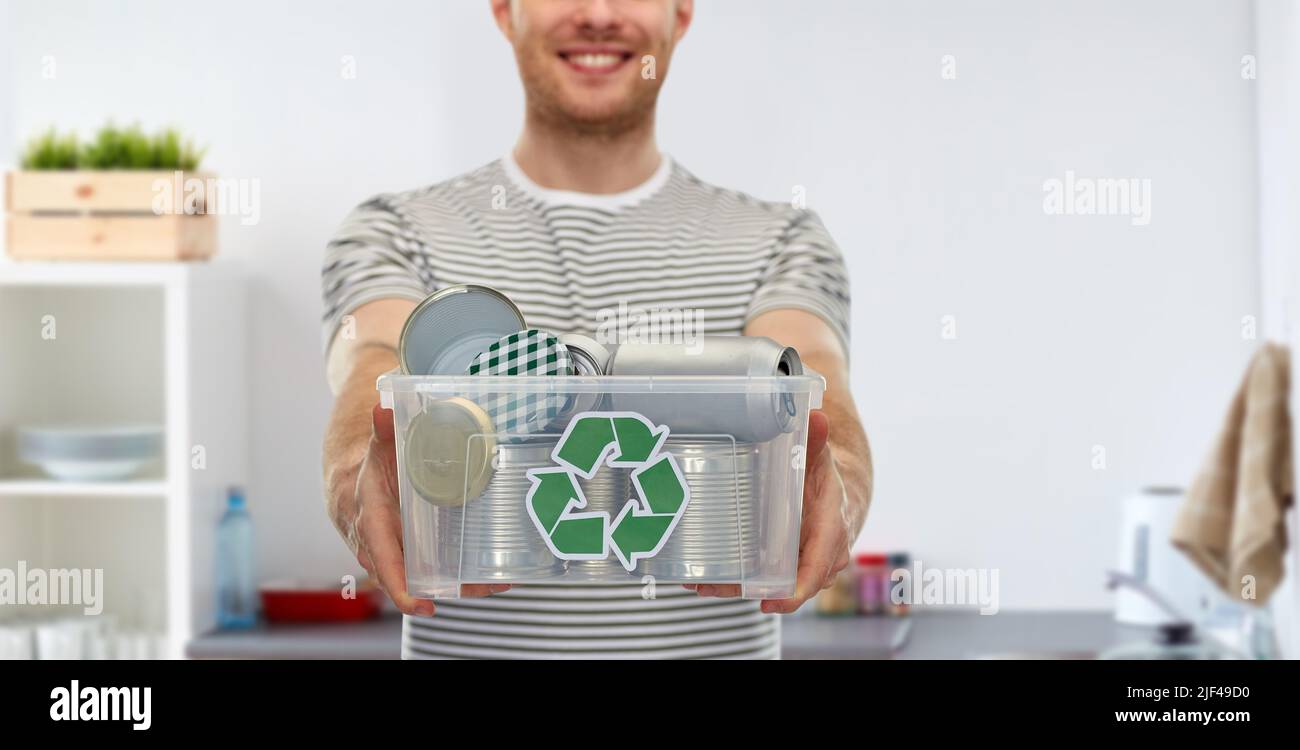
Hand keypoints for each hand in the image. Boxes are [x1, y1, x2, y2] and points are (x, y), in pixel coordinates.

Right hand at [329, 403, 509, 615]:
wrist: (354, 483)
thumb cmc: (370, 468)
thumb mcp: (376, 448)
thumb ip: (382, 431)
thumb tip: (382, 409)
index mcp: (373, 523)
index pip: (385, 563)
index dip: (403, 589)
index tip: (425, 605)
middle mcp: (384, 546)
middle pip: (414, 578)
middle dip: (449, 588)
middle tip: (486, 586)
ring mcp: (400, 553)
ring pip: (428, 578)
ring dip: (462, 584)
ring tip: (498, 583)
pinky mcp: (414, 552)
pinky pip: (434, 570)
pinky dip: (459, 575)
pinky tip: (490, 574)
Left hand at [683, 410, 853, 612]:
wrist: (839, 496)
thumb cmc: (825, 479)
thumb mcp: (821, 459)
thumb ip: (816, 441)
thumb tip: (817, 416)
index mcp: (830, 532)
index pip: (815, 569)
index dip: (793, 591)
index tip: (769, 602)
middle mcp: (819, 556)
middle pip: (786, 584)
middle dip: (748, 589)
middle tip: (710, 587)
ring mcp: (802, 565)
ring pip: (770, 585)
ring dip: (735, 587)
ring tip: (700, 585)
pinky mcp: (786, 566)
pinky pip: (763, 580)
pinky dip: (735, 581)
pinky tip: (704, 580)